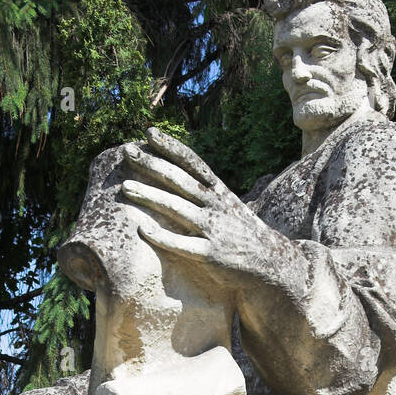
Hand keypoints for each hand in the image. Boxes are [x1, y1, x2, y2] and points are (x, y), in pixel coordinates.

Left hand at [120, 128, 295, 293]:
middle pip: (180, 181)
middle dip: (153, 165)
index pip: (192, 163)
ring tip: (126, 187)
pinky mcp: (211, 255)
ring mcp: (213, 229)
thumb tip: (177, 178)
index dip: (171, 146)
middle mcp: (215, 206)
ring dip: (151, 196)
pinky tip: (143, 230)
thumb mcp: (227, 206)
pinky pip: (183, 245)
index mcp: (218, 191)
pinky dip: (163, 237)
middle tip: (128, 152)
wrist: (269, 262)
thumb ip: (204, 193)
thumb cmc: (240, 233)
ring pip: (178, 209)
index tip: (149, 132)